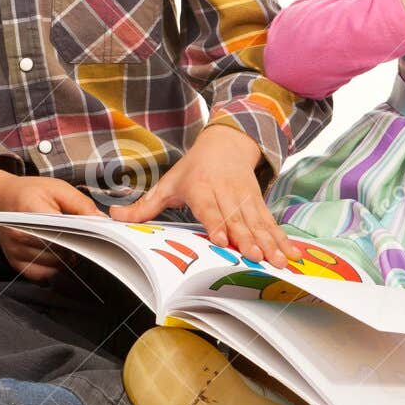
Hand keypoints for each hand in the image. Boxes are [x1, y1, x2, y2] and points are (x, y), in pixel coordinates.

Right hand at [0, 162, 103, 281]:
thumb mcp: (59, 188)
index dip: (82, 235)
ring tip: (72, 243)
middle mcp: (19, 234)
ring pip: (55, 266)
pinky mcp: (16, 264)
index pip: (62, 232)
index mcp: (29, 211)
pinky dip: (55, 268)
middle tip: (89, 239)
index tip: (97, 234)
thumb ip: (81, 205)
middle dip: (78, 246)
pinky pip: (44, 275)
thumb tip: (102, 221)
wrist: (0, 200)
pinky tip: (59, 254)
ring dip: (68, 258)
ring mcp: (16, 252)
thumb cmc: (31, 192)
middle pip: (60, 251)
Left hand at [108, 124, 298, 267]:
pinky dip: (282, 238)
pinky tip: (291, 254)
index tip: (222, 239)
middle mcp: (226, 193)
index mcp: (202, 188)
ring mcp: (245, 198)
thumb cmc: (194, 169)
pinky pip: (271, 223)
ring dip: (269, 242)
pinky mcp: (259, 203)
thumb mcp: (168, 183)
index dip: (216, 223)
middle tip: (256, 258)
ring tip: (277, 261)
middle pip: (237, 218)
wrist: (227, 143)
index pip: (209, 208)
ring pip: (258, 222)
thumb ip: (144, 205)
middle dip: (248, 239)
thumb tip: (113, 216)